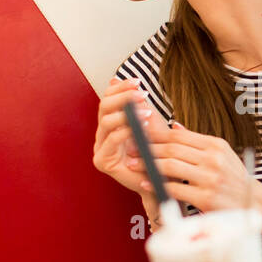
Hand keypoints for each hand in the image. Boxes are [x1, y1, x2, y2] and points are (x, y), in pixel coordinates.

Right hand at [93, 77, 162, 195]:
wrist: (161, 182)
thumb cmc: (157, 154)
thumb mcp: (149, 124)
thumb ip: (136, 104)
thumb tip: (117, 79)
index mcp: (111, 123)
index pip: (108, 98)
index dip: (121, 87)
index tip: (138, 81)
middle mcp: (102, 134)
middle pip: (104, 106)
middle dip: (123, 96)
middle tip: (142, 93)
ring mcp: (100, 147)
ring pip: (106, 121)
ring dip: (126, 113)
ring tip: (147, 112)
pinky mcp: (103, 161)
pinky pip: (111, 140)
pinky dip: (125, 131)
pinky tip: (140, 127)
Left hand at [143, 122, 254, 212]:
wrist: (255, 204)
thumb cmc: (234, 179)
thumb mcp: (221, 154)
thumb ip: (196, 142)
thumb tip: (173, 125)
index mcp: (215, 145)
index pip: (178, 135)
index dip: (155, 134)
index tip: (138, 135)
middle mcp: (213, 159)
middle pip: (172, 148)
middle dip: (147, 149)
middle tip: (130, 150)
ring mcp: (210, 178)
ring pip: (170, 166)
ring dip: (148, 165)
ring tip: (134, 165)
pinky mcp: (206, 197)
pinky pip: (175, 188)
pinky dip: (157, 184)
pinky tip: (146, 183)